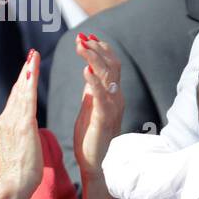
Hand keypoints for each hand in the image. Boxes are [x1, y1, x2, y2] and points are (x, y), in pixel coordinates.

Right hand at [0, 48, 44, 198]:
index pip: (17, 99)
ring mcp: (13, 123)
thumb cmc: (19, 172)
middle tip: (32, 54)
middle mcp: (8, 120)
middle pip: (17, 91)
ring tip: (33, 57)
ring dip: (27, 73)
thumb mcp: (18, 147)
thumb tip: (23, 128)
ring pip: (21, 93)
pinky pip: (26, 102)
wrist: (14, 185)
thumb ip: (19, 134)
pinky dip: (28, 86)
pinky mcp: (22, 127)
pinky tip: (32, 74)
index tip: (28, 68)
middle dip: (25, 72)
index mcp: (8, 124)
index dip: (22, 82)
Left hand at [71, 33, 125, 183]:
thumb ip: (92, 89)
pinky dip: (94, 82)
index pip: (112, 65)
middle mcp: (117, 98)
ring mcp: (112, 108)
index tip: (88, 36)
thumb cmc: (90, 136)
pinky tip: (85, 70)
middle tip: (81, 37)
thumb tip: (89, 68)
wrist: (95, 162)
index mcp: (113, 95)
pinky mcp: (104, 119)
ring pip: (108, 77)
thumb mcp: (90, 106)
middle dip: (96, 49)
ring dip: (94, 59)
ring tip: (81, 46)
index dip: (102, 49)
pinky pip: (101, 97)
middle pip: (112, 66)